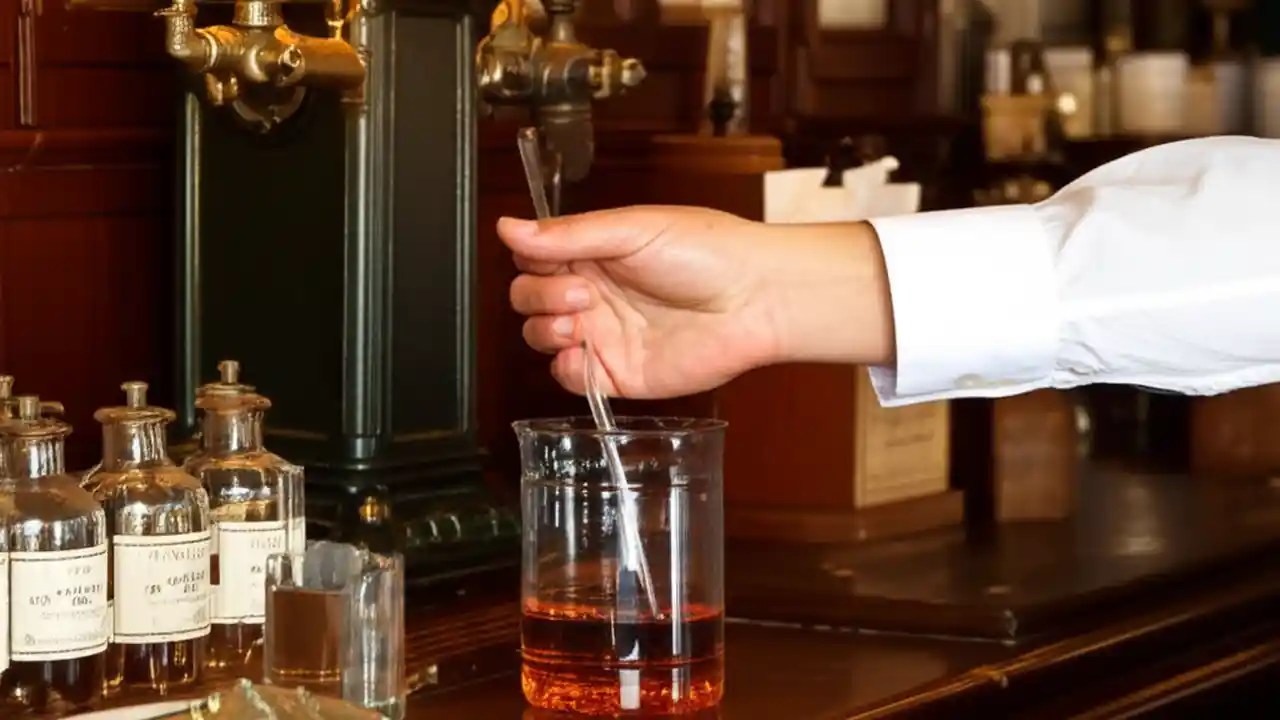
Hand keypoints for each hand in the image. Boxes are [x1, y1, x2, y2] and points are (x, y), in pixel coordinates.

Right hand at [498, 205, 783, 397]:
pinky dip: (565, 369)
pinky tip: (582, 353)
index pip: (534, 258)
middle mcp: (595, 293)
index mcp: (594, 253)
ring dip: (545, 330)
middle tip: (581, 292)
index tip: (547, 259)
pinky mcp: (620, 374)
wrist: (755, 299)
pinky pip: (572, 379)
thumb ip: (567, 234)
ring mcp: (605, 335)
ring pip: (542, 338)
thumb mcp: (631, 229)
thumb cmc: (707, 252)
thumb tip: (507, 226)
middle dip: (539, 296)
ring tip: (579, 320)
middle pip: (529, 299)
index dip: (531, 261)